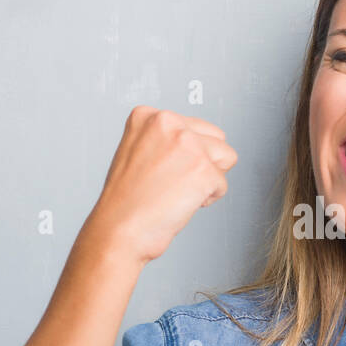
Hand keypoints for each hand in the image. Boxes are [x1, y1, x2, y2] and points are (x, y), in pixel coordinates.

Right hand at [90, 105, 237, 265]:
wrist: (119, 229)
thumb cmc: (125, 201)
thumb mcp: (135, 152)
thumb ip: (163, 139)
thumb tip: (194, 141)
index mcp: (148, 116)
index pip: (193, 126)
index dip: (186, 154)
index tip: (164, 170)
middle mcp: (169, 123)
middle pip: (216, 138)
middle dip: (204, 162)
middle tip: (175, 182)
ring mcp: (188, 145)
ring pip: (226, 157)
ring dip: (209, 178)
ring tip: (180, 190)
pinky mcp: (203, 169)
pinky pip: (222, 184)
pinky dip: (208, 198)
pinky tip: (182, 202)